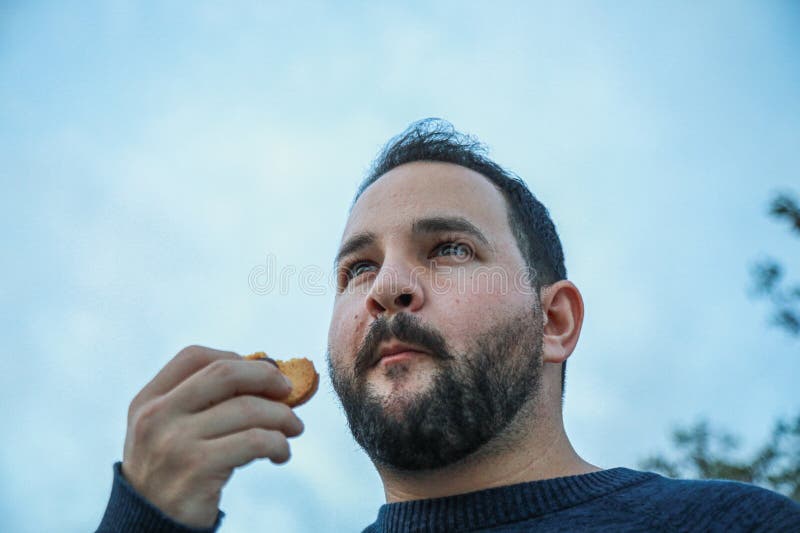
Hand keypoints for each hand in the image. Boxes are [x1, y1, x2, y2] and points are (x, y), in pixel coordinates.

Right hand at [121, 345, 303, 527]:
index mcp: (149, 400)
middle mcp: (157, 416)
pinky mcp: (198, 468)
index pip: (194, 356)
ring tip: (294, 428)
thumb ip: (205, 402)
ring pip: (248, 409)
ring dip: (283, 416)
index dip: (236, 358)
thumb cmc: (175, 473)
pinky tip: (281, 453)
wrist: (152, 527)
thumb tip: (270, 371)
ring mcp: (175, 441)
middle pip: (224, 373)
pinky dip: (279, 443)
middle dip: (266, 377)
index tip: (262, 372)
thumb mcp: (171, 430)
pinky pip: (255, 441)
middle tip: (289, 391)